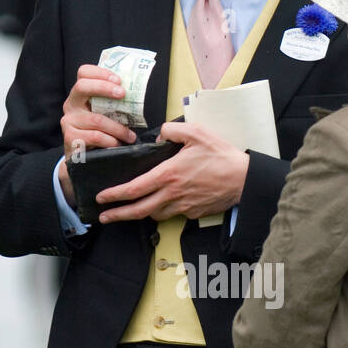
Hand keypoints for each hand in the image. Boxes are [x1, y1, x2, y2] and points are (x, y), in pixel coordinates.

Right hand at [58, 64, 138, 206]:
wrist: (81, 160)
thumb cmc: (99, 133)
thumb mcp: (104, 115)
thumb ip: (112, 104)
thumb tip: (137, 96)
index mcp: (79, 95)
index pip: (83, 73)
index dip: (100, 73)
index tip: (119, 81)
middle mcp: (70, 105)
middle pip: (82, 87)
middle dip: (105, 88)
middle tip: (123, 95)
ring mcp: (68, 122)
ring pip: (96, 119)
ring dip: (118, 127)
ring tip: (130, 136)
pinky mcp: (70, 138)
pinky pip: (95, 136)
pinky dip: (110, 141)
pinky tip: (118, 145)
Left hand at [96, 120, 248, 223]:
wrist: (244, 179)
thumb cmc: (221, 155)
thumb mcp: (196, 132)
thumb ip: (172, 130)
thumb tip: (158, 137)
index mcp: (168, 175)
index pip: (134, 189)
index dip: (115, 195)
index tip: (102, 197)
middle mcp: (172, 194)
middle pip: (138, 210)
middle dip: (117, 215)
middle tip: (104, 217)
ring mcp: (183, 206)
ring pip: (154, 215)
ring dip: (141, 213)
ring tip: (131, 209)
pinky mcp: (193, 212)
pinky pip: (172, 214)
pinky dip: (163, 211)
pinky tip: (161, 204)